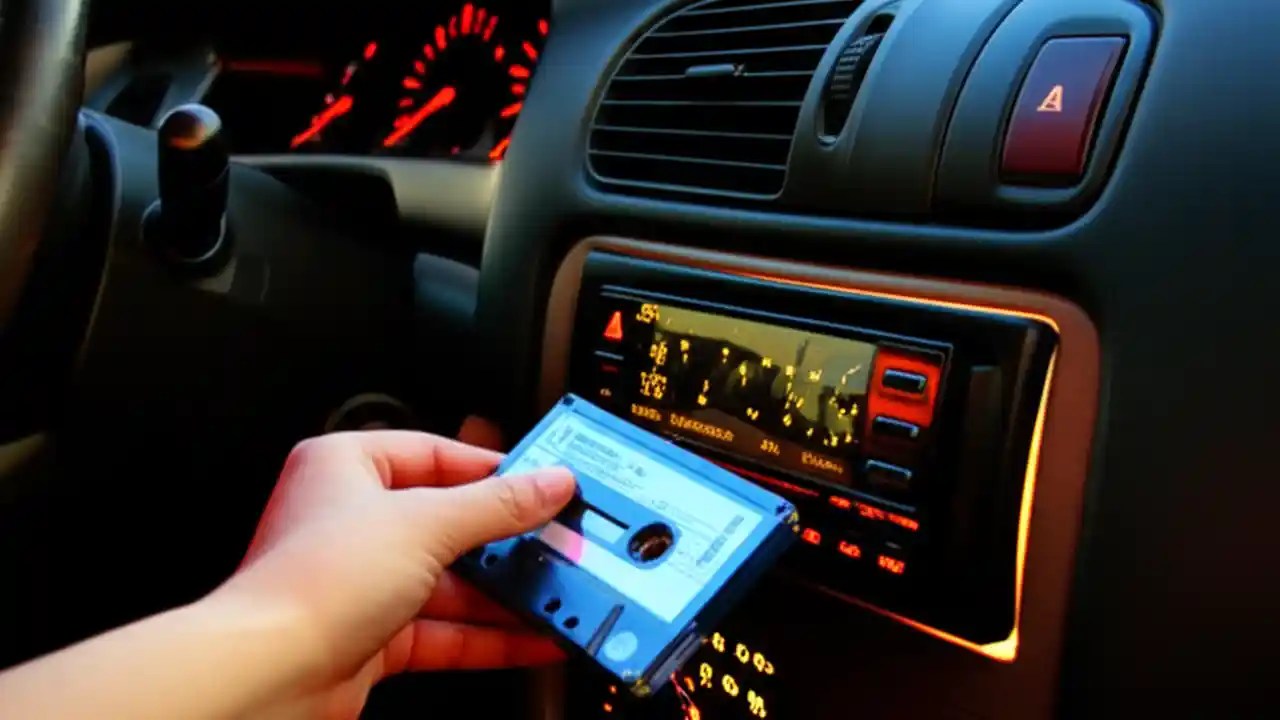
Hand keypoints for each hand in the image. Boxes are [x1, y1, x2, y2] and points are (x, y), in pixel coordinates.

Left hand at [214, 429, 574, 718]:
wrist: (270, 675)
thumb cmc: (310, 584)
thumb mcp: (426, 524)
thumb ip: (497, 505)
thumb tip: (547, 483)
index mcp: (347, 467)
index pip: (437, 455)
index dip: (493, 470)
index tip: (542, 483)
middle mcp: (351, 521)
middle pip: (449, 523)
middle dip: (506, 543)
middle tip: (557, 544)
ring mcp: (362, 582)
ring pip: (450, 583)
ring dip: (504, 595)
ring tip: (556, 596)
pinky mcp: (372, 636)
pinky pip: (445, 630)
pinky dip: (489, 636)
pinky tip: (531, 637)